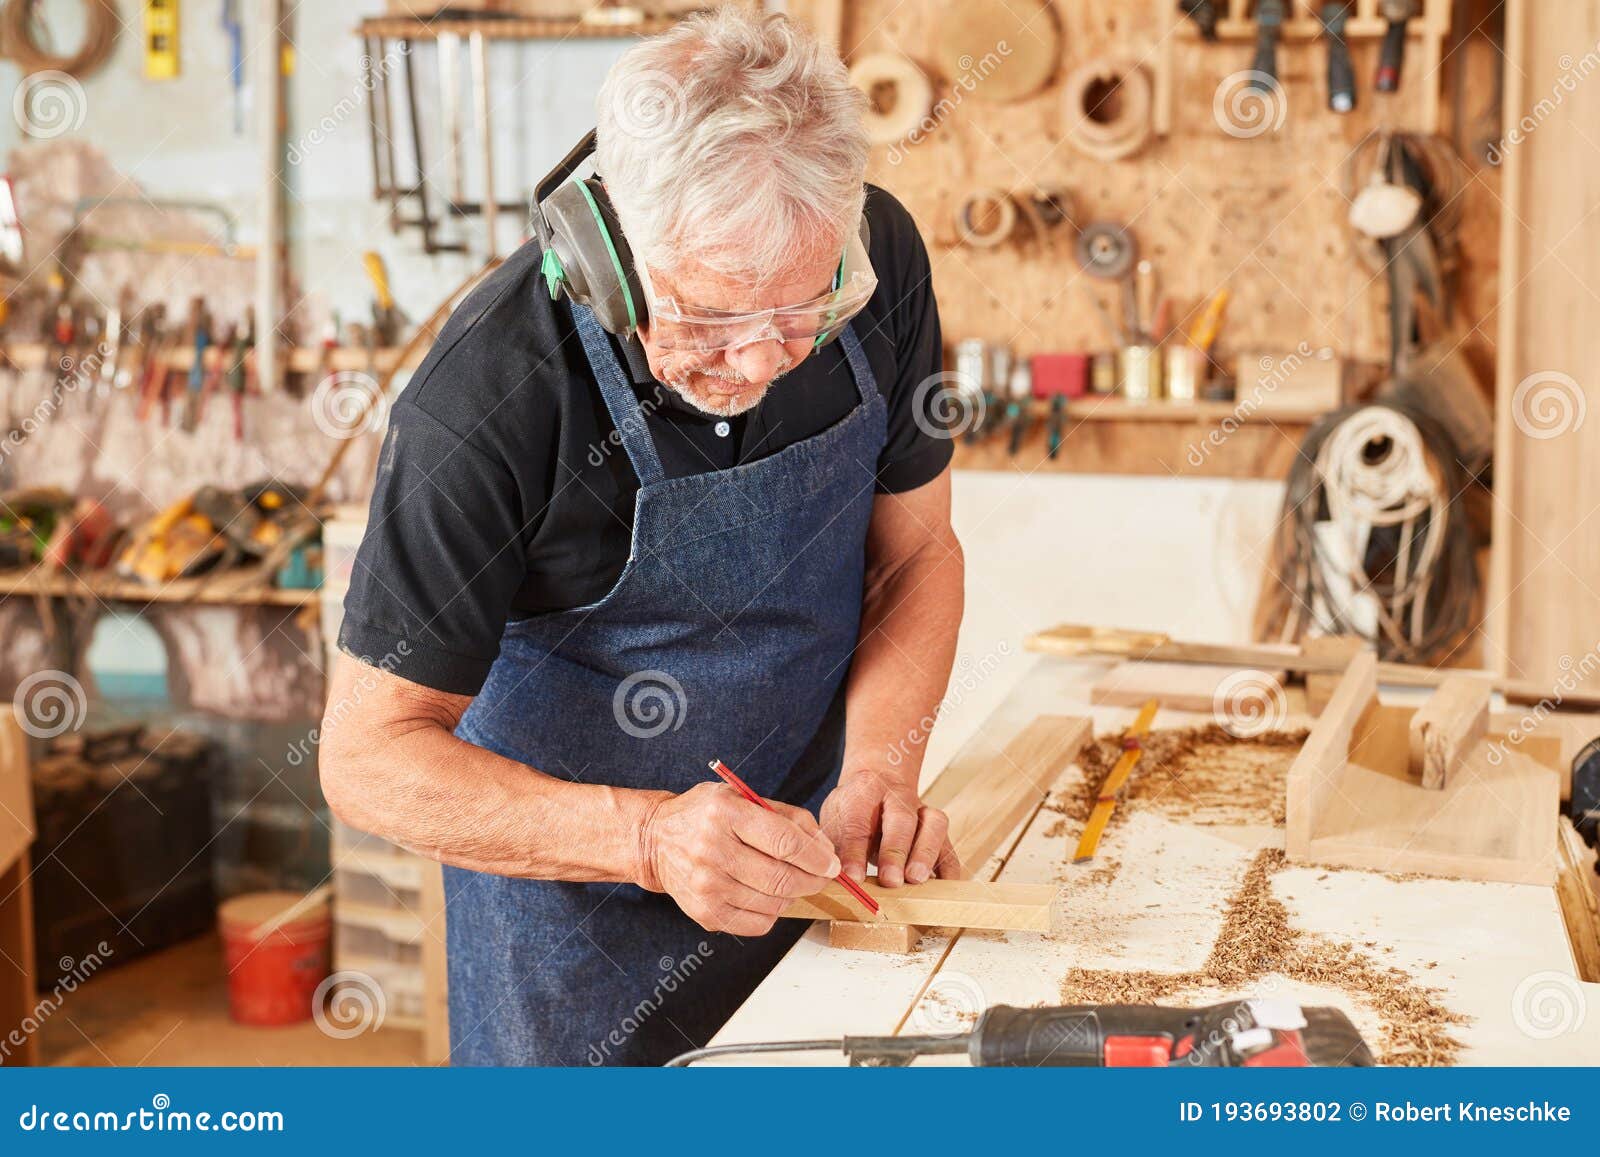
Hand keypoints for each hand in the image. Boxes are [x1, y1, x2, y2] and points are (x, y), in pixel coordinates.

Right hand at [635, 783, 838, 935]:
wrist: (656, 840)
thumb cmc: (707, 815)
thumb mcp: (742, 797)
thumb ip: (786, 817)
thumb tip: (824, 849)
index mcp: (724, 812)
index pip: (783, 841)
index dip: (816, 857)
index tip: (832, 864)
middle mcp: (712, 848)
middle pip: (781, 877)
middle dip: (813, 880)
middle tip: (823, 876)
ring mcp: (706, 884)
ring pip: (773, 903)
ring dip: (793, 895)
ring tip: (790, 881)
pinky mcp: (705, 912)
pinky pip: (758, 923)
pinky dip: (774, 912)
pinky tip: (767, 895)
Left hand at [820, 767, 959, 887]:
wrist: (880, 784)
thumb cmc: (853, 809)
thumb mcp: (835, 820)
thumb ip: (836, 846)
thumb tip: (834, 877)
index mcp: (866, 790)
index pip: (859, 821)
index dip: (855, 851)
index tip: (851, 877)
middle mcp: (899, 797)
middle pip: (901, 820)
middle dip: (895, 852)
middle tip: (890, 880)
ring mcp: (923, 812)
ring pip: (934, 826)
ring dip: (926, 854)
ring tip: (915, 879)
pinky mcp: (938, 832)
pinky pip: (949, 848)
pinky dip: (948, 869)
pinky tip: (940, 888)